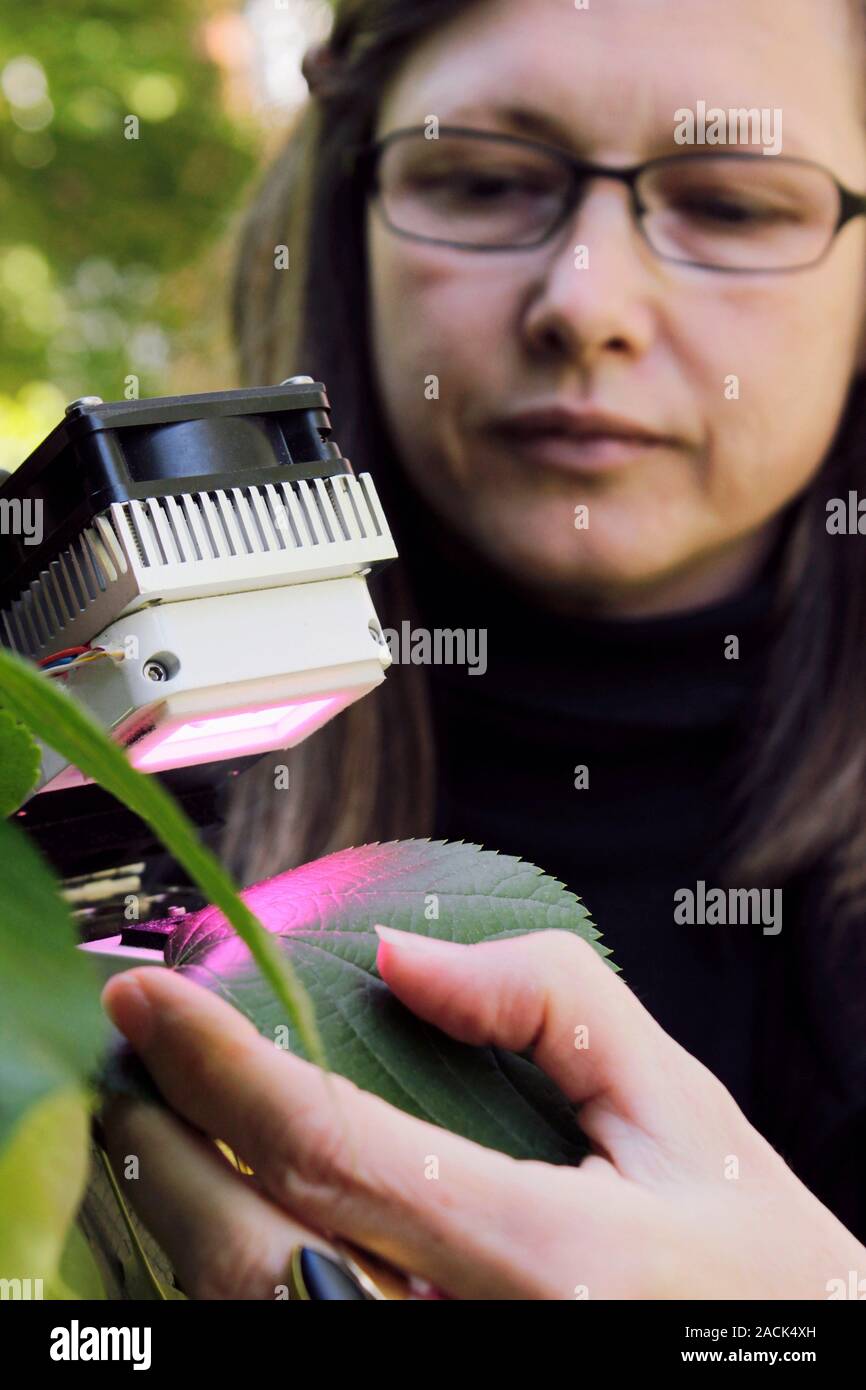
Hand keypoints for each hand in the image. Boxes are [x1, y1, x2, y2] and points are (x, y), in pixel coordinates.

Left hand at [99, 927, 865, 1299]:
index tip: (145, 994)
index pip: (325, 1150)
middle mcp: (458, 1340)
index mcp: (536, 1265)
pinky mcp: (417, 1380)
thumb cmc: (753, 1270)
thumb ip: (551, 1007)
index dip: (217, 1065)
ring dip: (175, 1204)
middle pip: (244, 1252)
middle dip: (158, 1142)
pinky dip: (228, 1264)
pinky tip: (222, 1199)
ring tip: (158, 1110)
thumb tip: (403, 961)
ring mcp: (427, 1372)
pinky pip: (287, 1328)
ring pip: (244, 1309)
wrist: (798, 1366)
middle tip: (125, 1048)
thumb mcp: (684, 1111)